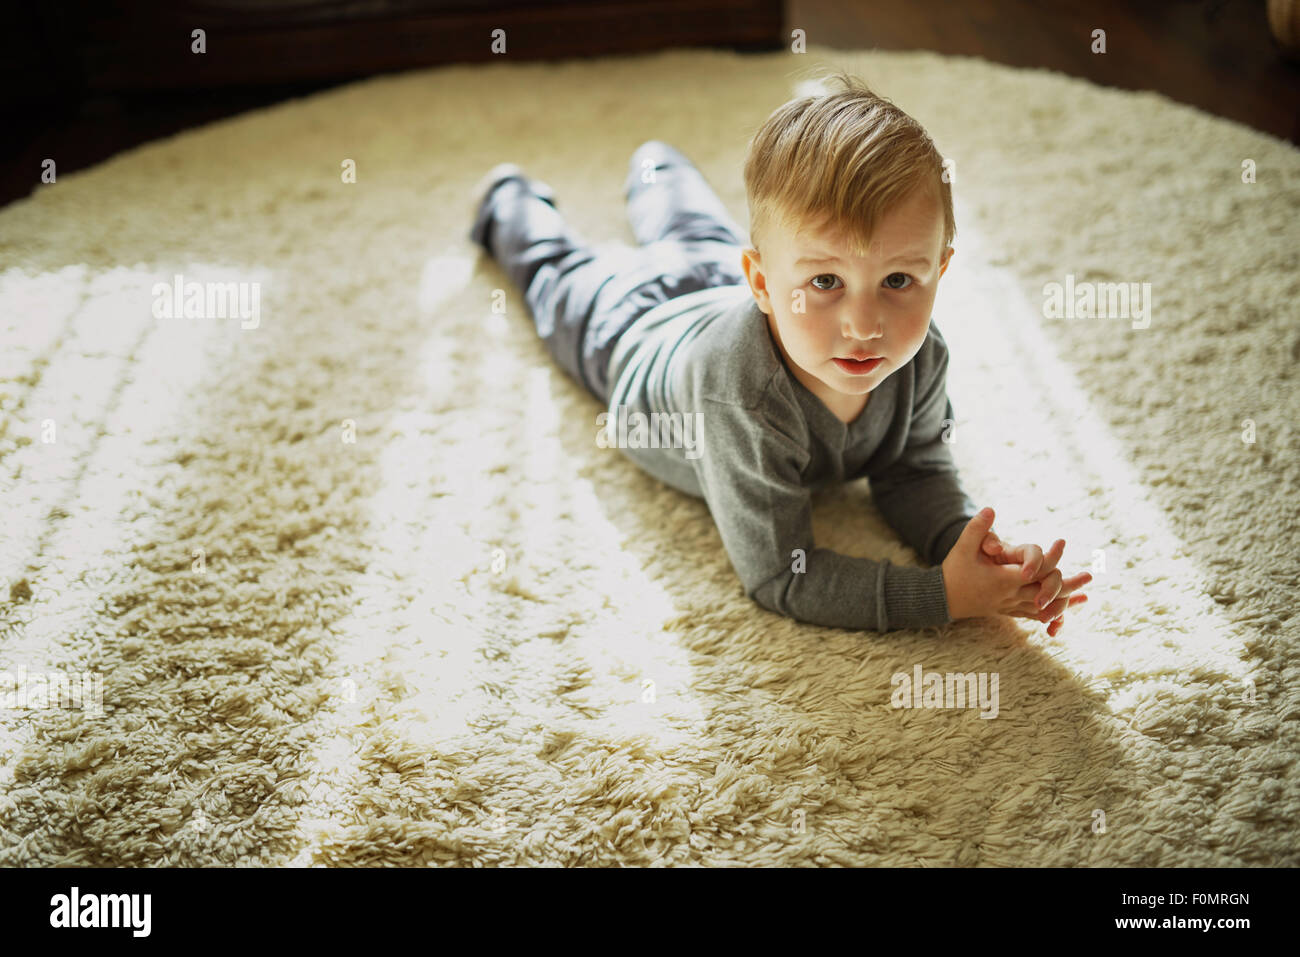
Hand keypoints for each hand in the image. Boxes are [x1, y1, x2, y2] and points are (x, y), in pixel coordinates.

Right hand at [942, 508, 1087, 627]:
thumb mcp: (962, 548)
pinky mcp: (1010, 611)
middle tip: (1090, 575)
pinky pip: (1036, 615)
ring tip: (1085, 595)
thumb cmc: (954, 572)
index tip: (1061, 542)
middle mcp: (1010, 595)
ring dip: (1066, 600)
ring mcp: (1011, 606)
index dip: (1050, 557)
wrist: (943, 599)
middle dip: (1069, 584)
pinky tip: (1067, 611)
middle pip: (1046, 591)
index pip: (1034, 571)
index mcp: (1002, 579)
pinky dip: (1053, 613)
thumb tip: (990, 509)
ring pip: (1044, 606)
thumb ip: (976, 529)